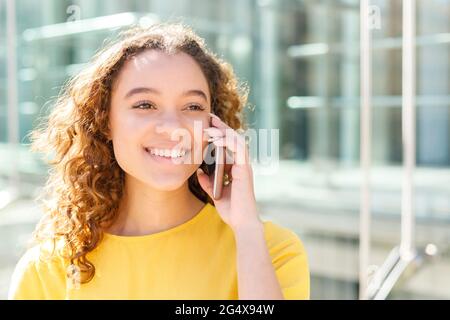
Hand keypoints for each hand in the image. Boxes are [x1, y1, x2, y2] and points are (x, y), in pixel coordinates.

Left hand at [196, 113, 261, 230]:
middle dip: (222, 126)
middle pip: (233, 138)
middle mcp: (241, 164)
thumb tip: (199, 172)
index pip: (229, 145)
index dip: (220, 133)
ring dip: (223, 131)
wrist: (241, 222)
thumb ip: (208, 182)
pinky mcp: (244, 170)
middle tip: (209, 117)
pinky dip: (228, 142)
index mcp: (236, 168)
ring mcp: (244, 166)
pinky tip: (216, 138)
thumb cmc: (232, 209)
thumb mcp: (215, 192)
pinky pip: (238, 150)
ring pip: (237, 140)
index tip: (208, 124)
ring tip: (210, 126)